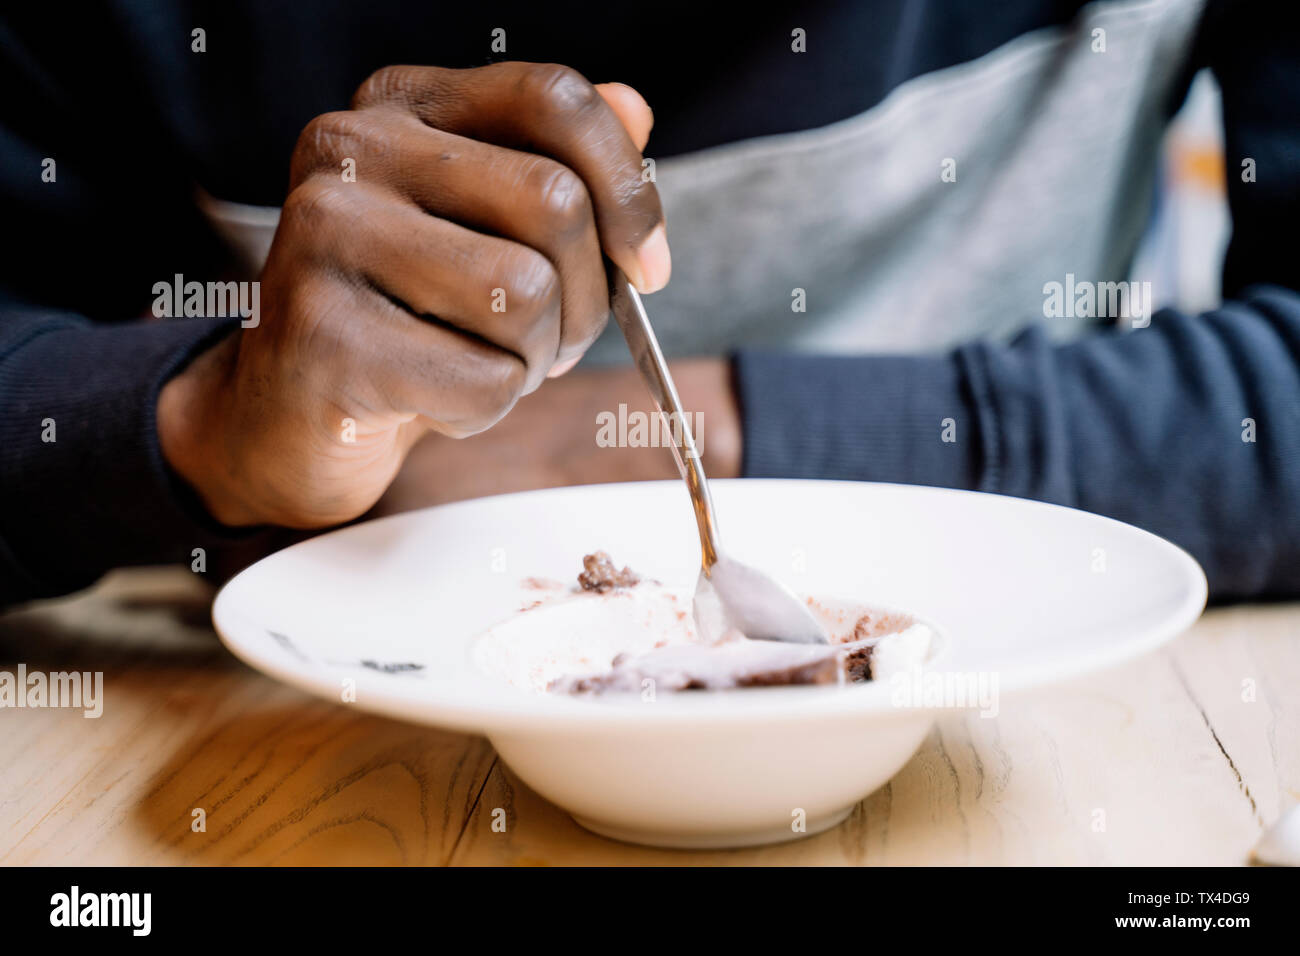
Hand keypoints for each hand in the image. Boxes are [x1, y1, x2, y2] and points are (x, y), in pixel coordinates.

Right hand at [159, 63, 669, 527]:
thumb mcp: (485, 229)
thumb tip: (636, 111)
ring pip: (525, 294)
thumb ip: (559, 164)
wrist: (292, 411)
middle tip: (551, 341)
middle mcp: (351, 150)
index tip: (648, 266)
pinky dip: (485, 410)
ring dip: (533, 358)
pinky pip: (483, 380)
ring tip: (484, 363)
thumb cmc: (409, 316)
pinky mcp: (321, 335)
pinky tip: (434, 400)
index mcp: (400, 106)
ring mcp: (323, 237)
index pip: (552, 99)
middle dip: (587, 301)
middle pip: (554, 204)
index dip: (628, 188)